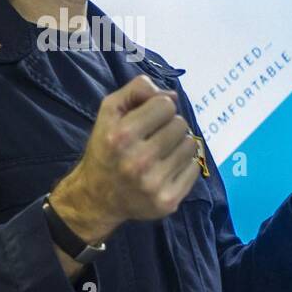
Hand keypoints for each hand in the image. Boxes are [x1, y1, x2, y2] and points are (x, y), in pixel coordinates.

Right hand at [50, 74, 201, 241]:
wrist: (97, 197)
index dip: (157, 108)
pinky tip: (165, 169)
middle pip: (180, 124)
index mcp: (121, 136)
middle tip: (153, 138)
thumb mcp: (109, 111)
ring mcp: (154, 184)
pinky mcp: (167, 201)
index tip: (147, 120)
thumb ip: (137, 90)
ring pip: (190, 145)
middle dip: (169, 126)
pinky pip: (194, 168)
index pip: (166, 105)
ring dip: (178, 145)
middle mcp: (137, 161)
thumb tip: (173, 96)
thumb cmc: (106, 148)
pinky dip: (183, 165)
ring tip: (160, 153)